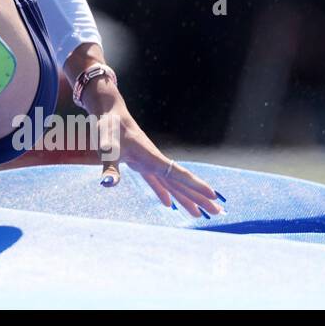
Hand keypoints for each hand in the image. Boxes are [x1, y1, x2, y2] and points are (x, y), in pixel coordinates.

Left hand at [91, 89, 223, 217]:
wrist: (109, 111)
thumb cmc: (109, 127)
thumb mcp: (107, 147)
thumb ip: (109, 167)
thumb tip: (108, 184)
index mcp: (151, 158)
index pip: (178, 175)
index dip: (195, 186)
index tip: (213, 196)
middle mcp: (154, 161)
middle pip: (181, 183)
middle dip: (199, 198)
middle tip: (217, 213)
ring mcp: (149, 162)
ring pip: (172, 184)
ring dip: (186, 198)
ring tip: (199, 214)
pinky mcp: (140, 163)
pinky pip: (156, 181)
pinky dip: (163, 193)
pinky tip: (169, 204)